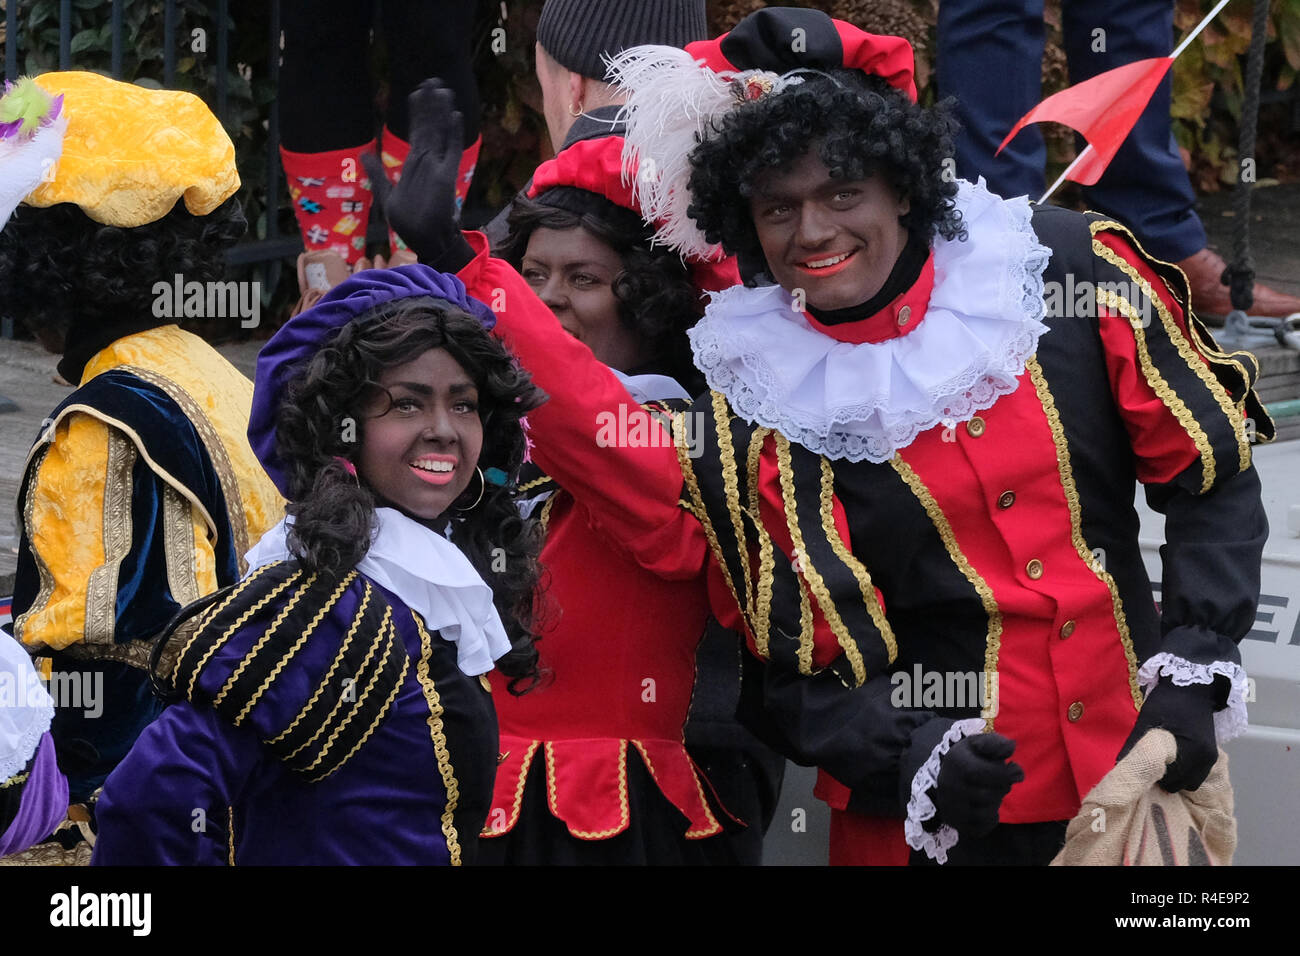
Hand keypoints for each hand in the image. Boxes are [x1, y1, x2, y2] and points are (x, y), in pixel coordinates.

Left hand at [362, 78, 472, 269]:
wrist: (426, 241)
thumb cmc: (408, 222)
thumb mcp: (386, 194)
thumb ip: (376, 173)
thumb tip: (364, 153)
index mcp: (415, 164)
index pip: (418, 131)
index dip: (418, 111)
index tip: (418, 91)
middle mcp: (428, 161)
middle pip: (429, 126)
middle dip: (430, 104)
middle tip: (433, 80)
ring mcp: (439, 167)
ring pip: (440, 133)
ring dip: (442, 111)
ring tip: (444, 90)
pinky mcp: (447, 177)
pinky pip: (452, 150)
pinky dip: (453, 133)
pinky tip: (455, 116)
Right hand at [930, 732, 1023, 836]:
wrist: (948, 774)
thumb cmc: (971, 757)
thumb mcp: (981, 743)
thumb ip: (997, 743)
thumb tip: (1011, 747)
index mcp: (955, 761)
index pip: (985, 773)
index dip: (1006, 774)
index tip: (1015, 770)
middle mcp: (949, 785)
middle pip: (987, 795)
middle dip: (1002, 788)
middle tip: (1002, 781)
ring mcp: (949, 806)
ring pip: (984, 814)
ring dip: (996, 804)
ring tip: (993, 792)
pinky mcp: (954, 822)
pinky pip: (979, 829)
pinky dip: (989, 820)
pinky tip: (987, 807)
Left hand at [1119, 677, 1217, 791]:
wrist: (1192, 689)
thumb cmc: (1166, 702)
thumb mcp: (1146, 720)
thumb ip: (1134, 743)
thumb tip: (1118, 764)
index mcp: (1188, 750)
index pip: (1165, 778)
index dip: (1150, 776)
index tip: (1141, 769)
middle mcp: (1203, 759)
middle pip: (1177, 784)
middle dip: (1163, 779)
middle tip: (1150, 766)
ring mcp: (1210, 759)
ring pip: (1188, 783)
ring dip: (1175, 779)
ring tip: (1162, 764)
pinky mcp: (1212, 757)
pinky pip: (1197, 777)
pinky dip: (1185, 774)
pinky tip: (1174, 762)